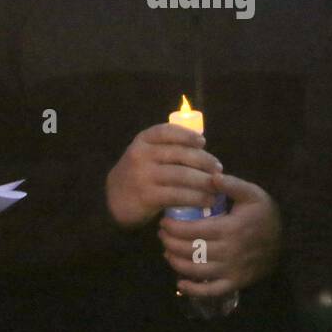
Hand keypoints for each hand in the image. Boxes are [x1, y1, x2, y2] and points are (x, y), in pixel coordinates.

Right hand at [106, 123, 223, 228]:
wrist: (114, 199)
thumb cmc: (140, 173)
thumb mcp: (146, 153)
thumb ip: (168, 148)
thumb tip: (203, 149)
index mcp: (143, 140)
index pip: (166, 131)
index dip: (187, 135)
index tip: (203, 142)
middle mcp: (142, 155)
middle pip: (179, 154)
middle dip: (203, 161)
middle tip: (218, 169)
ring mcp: (143, 176)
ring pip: (181, 176)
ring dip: (204, 182)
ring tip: (217, 187)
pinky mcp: (148, 196)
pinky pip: (177, 195)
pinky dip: (195, 198)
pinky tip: (206, 201)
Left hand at [157, 173, 280, 296]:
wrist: (287, 240)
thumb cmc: (265, 215)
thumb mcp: (253, 194)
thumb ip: (232, 185)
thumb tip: (212, 176)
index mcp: (230, 228)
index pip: (194, 230)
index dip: (175, 228)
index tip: (164, 222)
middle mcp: (229, 251)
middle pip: (191, 250)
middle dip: (171, 243)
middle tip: (162, 235)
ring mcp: (232, 269)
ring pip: (197, 270)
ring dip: (177, 263)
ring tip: (167, 253)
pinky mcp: (235, 283)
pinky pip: (212, 291)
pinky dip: (194, 290)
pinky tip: (180, 284)